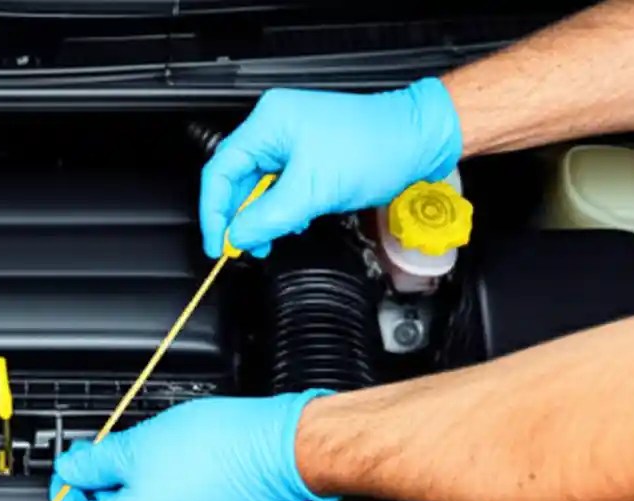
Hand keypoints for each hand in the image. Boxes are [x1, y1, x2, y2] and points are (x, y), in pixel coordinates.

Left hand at [49, 391, 334, 500]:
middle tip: (91, 463)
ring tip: (125, 462)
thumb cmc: (216, 448)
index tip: (70, 468)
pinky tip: (154, 475)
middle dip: (89, 499)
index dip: (65, 494)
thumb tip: (71, 468)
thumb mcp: (137, 444)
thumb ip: (93, 462)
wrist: (276, 452)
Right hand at [200, 77, 462, 258]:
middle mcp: (274, 125)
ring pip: (258, 184)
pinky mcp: (307, 152)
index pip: (221, 171)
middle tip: (243, 246)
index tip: (218, 243)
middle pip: (237, 178)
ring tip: (270, 236)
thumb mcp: (313, 191)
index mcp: (268, 122)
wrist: (419, 139)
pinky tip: (291, 221)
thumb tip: (237, 236)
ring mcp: (290, 138)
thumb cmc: (377, 147)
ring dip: (261, 215)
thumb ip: (267, 217)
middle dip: (239, 216)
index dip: (214, 212)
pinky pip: (279, 183)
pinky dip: (280, 207)